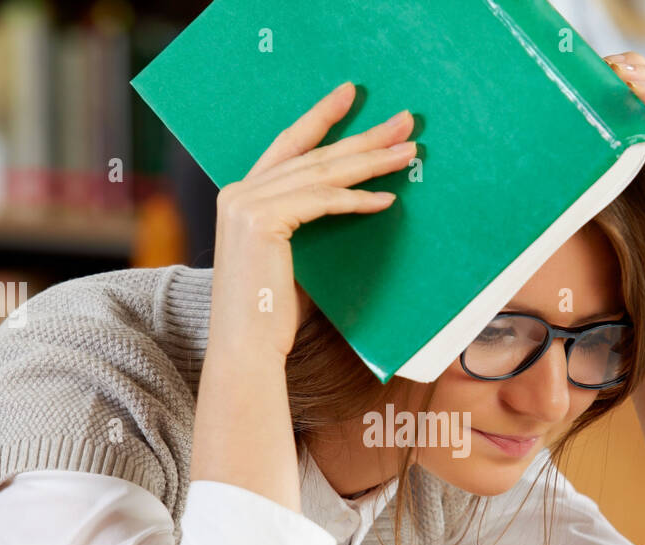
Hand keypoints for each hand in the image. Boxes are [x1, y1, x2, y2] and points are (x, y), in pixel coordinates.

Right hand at [209, 81, 415, 359]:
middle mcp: (237, 192)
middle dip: (362, 135)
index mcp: (239, 195)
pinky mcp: (261, 221)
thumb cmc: (270, 313)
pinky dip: (357, 199)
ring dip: (371, 161)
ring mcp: (245, 204)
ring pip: (321, 173)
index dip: (321, 118)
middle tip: (402, 121)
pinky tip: (386, 198)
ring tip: (408, 152)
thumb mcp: (289, 256)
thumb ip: (305, 220)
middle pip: (312, 154)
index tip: (351, 96)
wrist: (246, 348)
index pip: (288, 146)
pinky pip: (322, 201)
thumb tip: (354, 197)